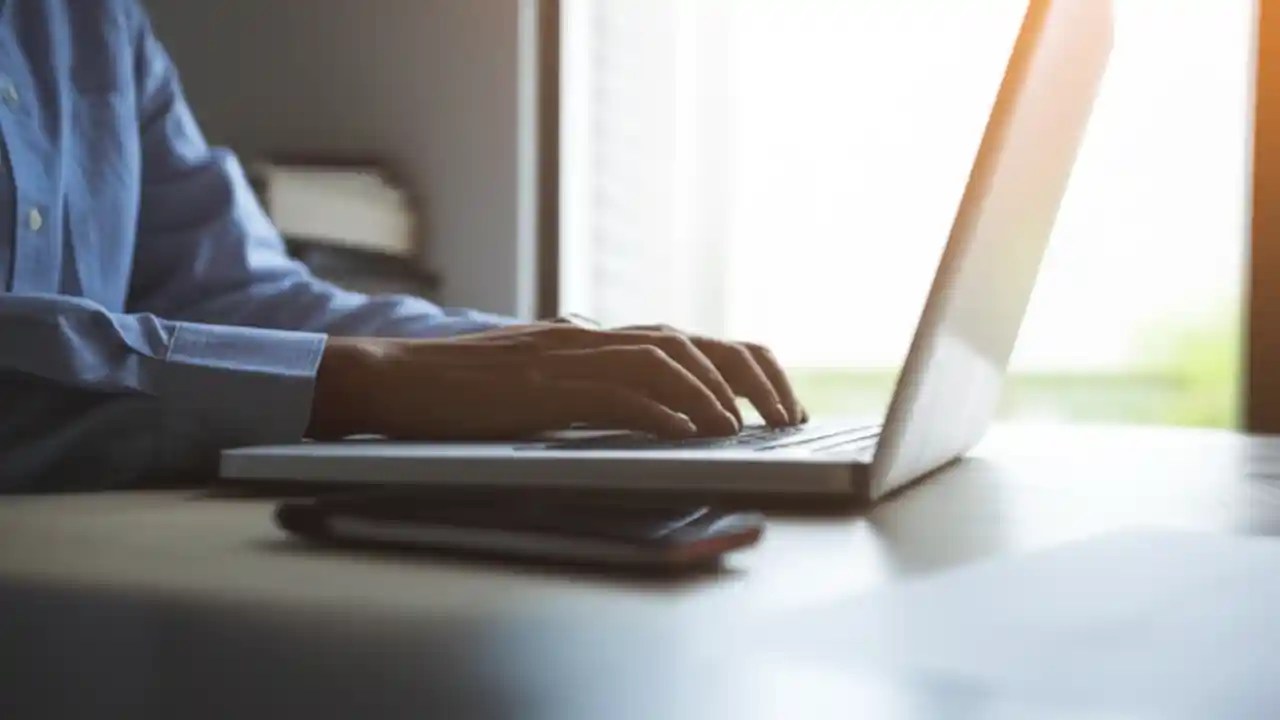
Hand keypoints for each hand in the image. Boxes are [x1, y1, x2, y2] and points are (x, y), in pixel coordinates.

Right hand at [307, 323, 807, 440]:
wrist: (393, 379)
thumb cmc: (463, 391)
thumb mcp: (542, 384)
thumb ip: (594, 390)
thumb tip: (657, 417)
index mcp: (594, 338)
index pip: (688, 341)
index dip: (742, 366)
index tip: (775, 402)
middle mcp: (590, 338)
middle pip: (694, 343)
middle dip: (750, 377)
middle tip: (786, 417)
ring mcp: (567, 356)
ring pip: (665, 359)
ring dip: (713, 394)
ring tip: (745, 429)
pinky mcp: (544, 385)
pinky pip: (618, 392)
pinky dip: (663, 410)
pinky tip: (692, 433)